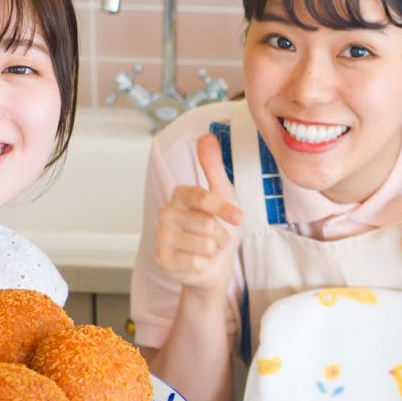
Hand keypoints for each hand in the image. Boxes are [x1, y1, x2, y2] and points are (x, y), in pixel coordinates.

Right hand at [155, 133, 244, 294]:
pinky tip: (199, 262)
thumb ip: (213, 167)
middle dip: (222, 235)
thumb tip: (206, 135)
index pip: (204, 198)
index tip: (239, 218)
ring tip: (208, 249)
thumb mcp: (223, 194)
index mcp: (180, 194)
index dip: (225, 209)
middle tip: (217, 237)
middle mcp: (165, 213)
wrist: (214, 265)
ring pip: (205, 245)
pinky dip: (205, 265)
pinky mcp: (162, 260)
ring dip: (215, 251)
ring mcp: (161, 237)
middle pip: (207, 224)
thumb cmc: (219, 228)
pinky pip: (196, 263)